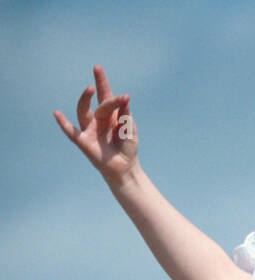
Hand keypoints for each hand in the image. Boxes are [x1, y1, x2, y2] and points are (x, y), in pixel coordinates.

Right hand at [53, 65, 138, 183]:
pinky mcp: (84, 142)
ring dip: (85, 100)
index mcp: (110, 114)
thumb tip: (124, 98)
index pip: (105, 95)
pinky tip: (57, 114)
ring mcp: (89, 129)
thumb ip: (126, 114)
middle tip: (99, 75)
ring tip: (90, 89)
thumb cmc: (127, 146)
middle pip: (98, 102)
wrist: (125, 168)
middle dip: (100, 88)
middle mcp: (98, 119)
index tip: (98, 68)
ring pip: (83, 111)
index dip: (102, 82)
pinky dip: (63, 124)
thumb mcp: (129, 128)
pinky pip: (71, 132)